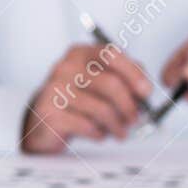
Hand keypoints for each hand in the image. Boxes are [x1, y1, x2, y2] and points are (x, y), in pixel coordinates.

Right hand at [22, 43, 153, 153]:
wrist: (41, 120)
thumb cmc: (76, 101)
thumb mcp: (98, 83)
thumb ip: (123, 79)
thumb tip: (144, 91)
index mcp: (80, 53)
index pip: (112, 54)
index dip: (134, 73)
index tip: (146, 92)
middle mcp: (66, 67)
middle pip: (111, 84)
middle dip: (129, 105)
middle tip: (135, 119)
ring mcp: (55, 89)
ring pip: (102, 109)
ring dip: (117, 125)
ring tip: (119, 132)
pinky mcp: (50, 112)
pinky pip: (87, 126)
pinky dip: (99, 134)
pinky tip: (99, 134)